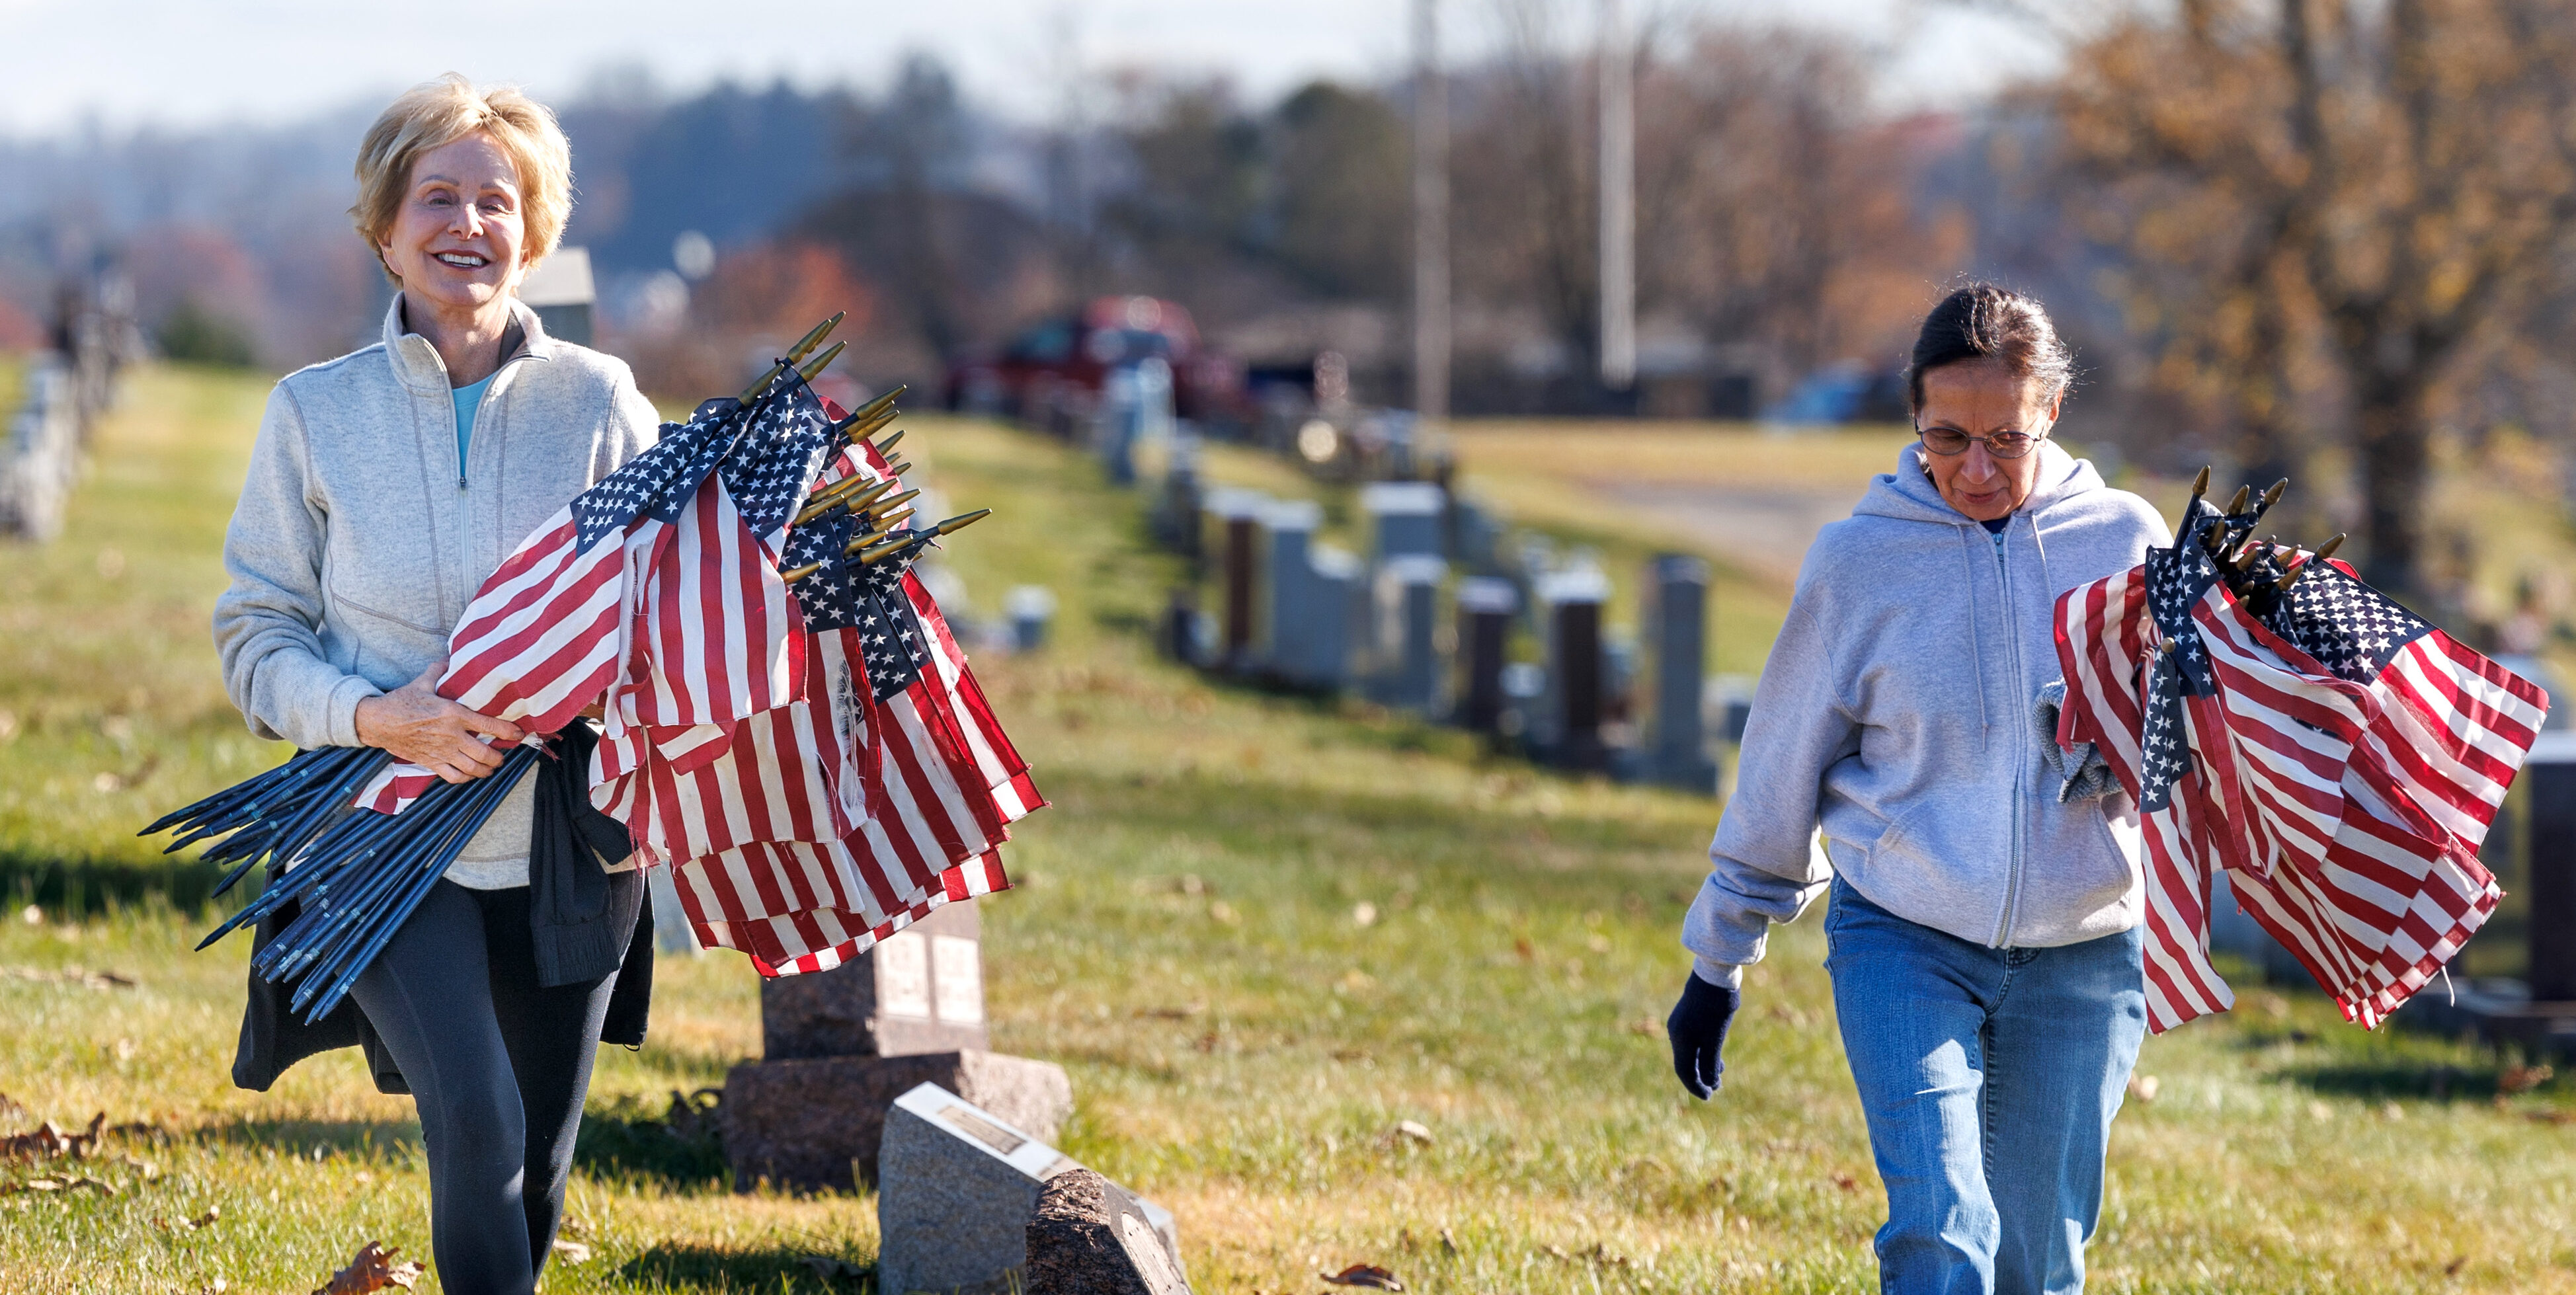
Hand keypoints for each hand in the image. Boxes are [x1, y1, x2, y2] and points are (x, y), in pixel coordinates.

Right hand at [353, 662, 523, 783]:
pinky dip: (466, 778)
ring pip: (472, 768)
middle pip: (485, 753)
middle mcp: (451, 735)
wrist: (377, 721)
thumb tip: (450, 657)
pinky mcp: (430, 762)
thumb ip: (439, 670)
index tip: (519, 733)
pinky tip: (470, 774)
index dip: (508, 731)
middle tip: (503, 755)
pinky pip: (454, 776)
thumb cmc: (401, 701)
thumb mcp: (423, 682)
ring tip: (491, 767)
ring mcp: (441, 751)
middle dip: (499, 757)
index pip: (489, 725)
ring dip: (486, 770)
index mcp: (453, 714)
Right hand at [1667, 972, 1740, 1099]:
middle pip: (1685, 1062)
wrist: (1714, 974)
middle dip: (1700, 1077)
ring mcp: (1680, 1023)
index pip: (1684, 1071)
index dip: (1696, 1086)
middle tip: (1715, 1087)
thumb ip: (1711, 1062)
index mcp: (1680, 1040)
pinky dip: (1702, 1051)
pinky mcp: (1687, 1015)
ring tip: (1720, 1071)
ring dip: (1703, 1064)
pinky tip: (1715, 1052)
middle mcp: (1676, 1033)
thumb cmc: (1716, 1008)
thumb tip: (1710, 1083)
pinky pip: (1692, 1040)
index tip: (1709, 1097)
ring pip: (1689, 1051)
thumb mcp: (1715, 1038)